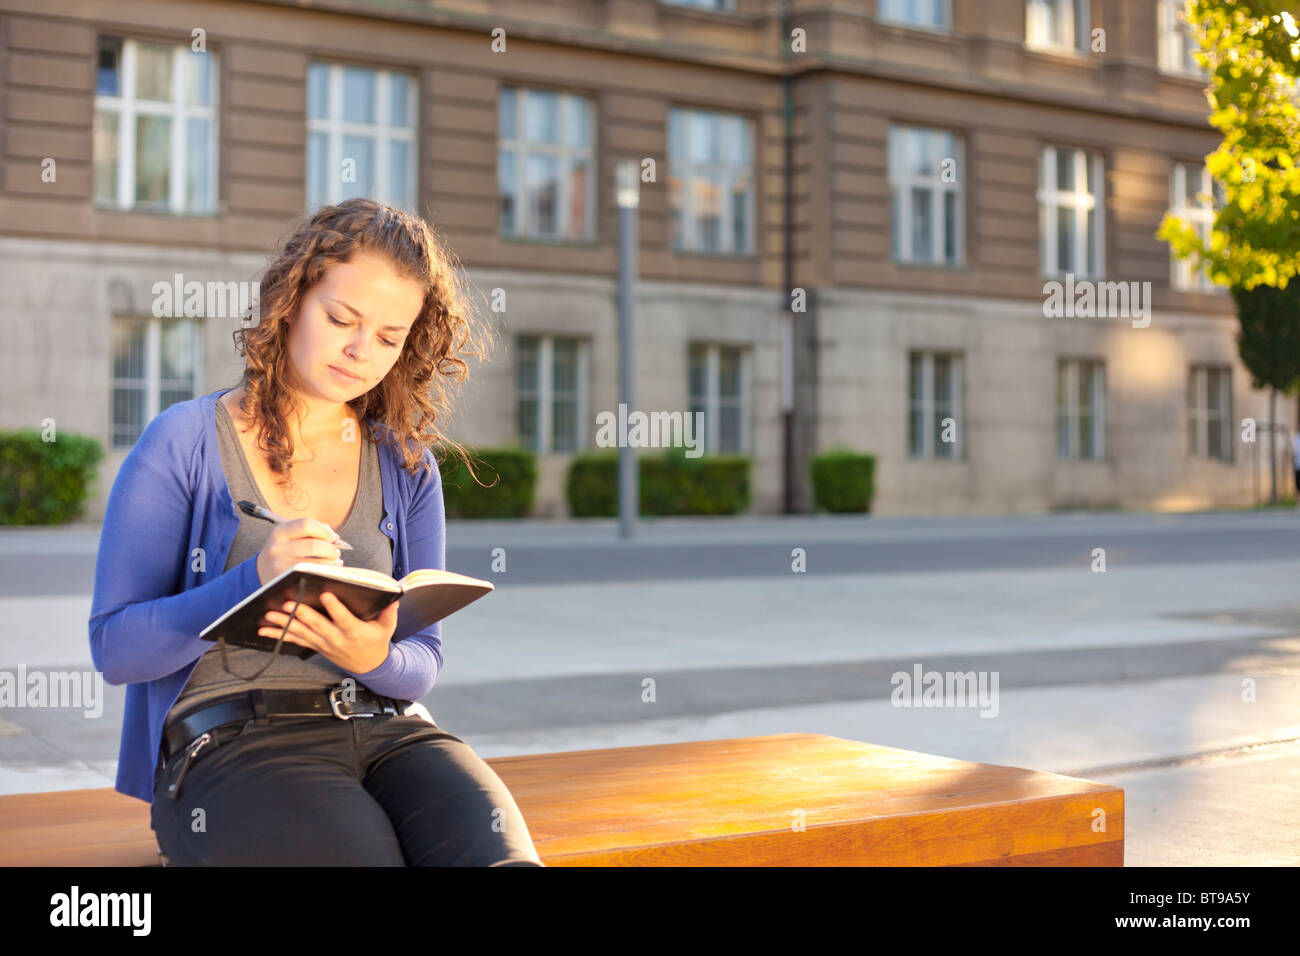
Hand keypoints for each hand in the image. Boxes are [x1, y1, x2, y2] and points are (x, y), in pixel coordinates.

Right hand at [256, 518, 343, 586]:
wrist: (260, 572)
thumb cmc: (283, 551)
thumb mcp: (288, 536)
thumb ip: (309, 531)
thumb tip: (332, 534)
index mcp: (280, 532)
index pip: (307, 525)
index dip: (324, 530)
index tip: (332, 537)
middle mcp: (277, 548)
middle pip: (314, 546)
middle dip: (331, 549)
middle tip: (336, 552)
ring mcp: (280, 566)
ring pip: (315, 564)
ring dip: (331, 563)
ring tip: (334, 561)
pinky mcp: (286, 581)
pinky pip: (311, 577)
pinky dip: (324, 573)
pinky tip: (328, 571)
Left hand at [259, 594, 398, 673]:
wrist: (369, 665)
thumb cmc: (377, 641)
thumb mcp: (387, 628)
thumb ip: (389, 613)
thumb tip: (394, 599)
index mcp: (354, 631)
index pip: (344, 619)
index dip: (335, 608)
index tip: (325, 595)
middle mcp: (336, 639)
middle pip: (317, 626)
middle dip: (302, 614)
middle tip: (288, 604)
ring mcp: (323, 644)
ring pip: (302, 633)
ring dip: (284, 625)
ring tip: (270, 616)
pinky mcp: (316, 646)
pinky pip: (295, 640)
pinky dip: (279, 635)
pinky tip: (264, 631)